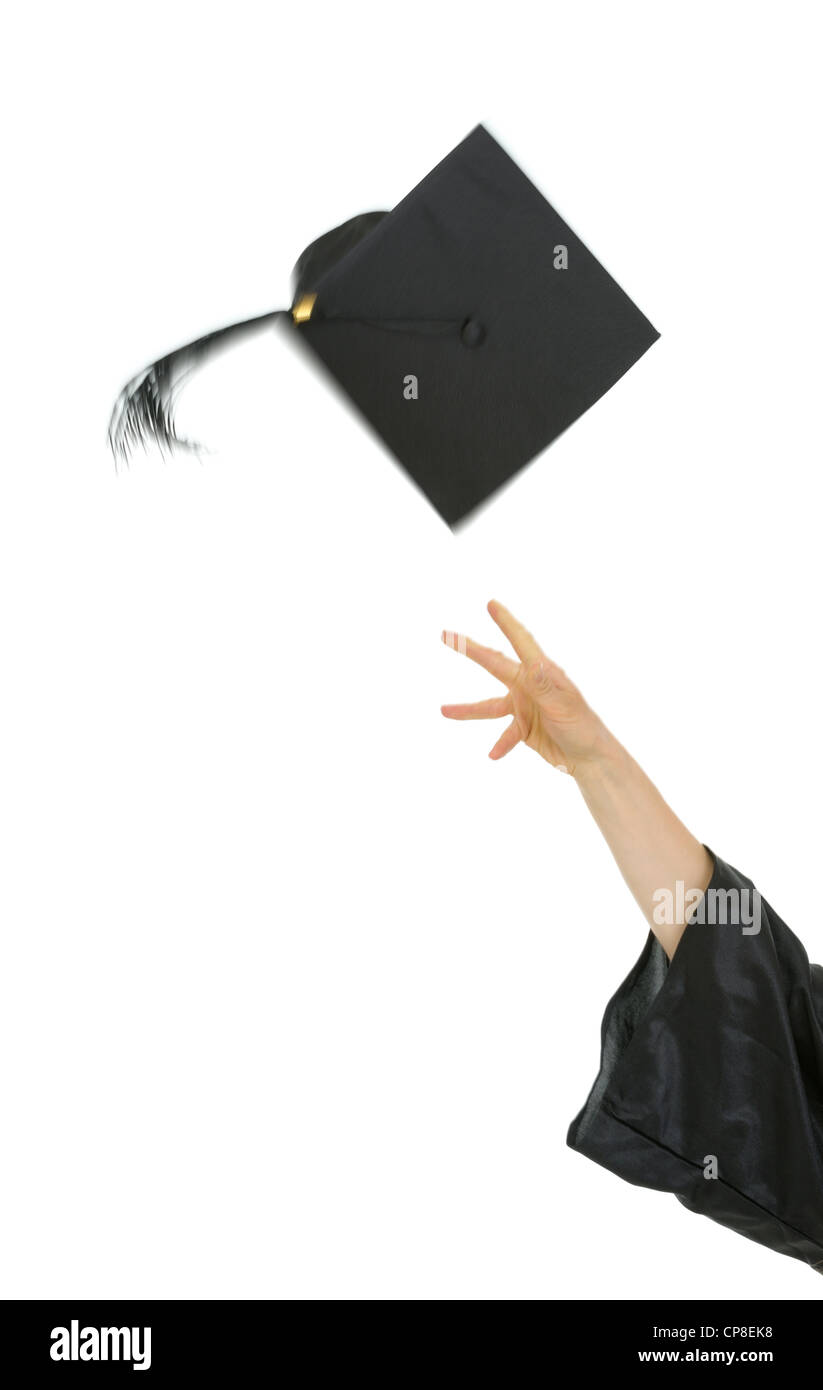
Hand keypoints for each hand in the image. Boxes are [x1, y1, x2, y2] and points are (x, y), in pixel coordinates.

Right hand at [441, 600, 613, 776]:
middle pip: (494, 665)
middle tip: (445, 635)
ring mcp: (524, 706)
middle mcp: (529, 684)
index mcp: (541, 673)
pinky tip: (492, 754)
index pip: (520, 642)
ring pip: (489, 706)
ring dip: (467, 709)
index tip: (492, 604)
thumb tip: (533, 663)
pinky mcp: (523, 727)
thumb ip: (544, 685)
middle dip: (471, 650)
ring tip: (443, 711)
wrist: (590, 758)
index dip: (506, 622)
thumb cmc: (582, 726)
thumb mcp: (562, 704)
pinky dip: (499, 744)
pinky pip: (505, 734)